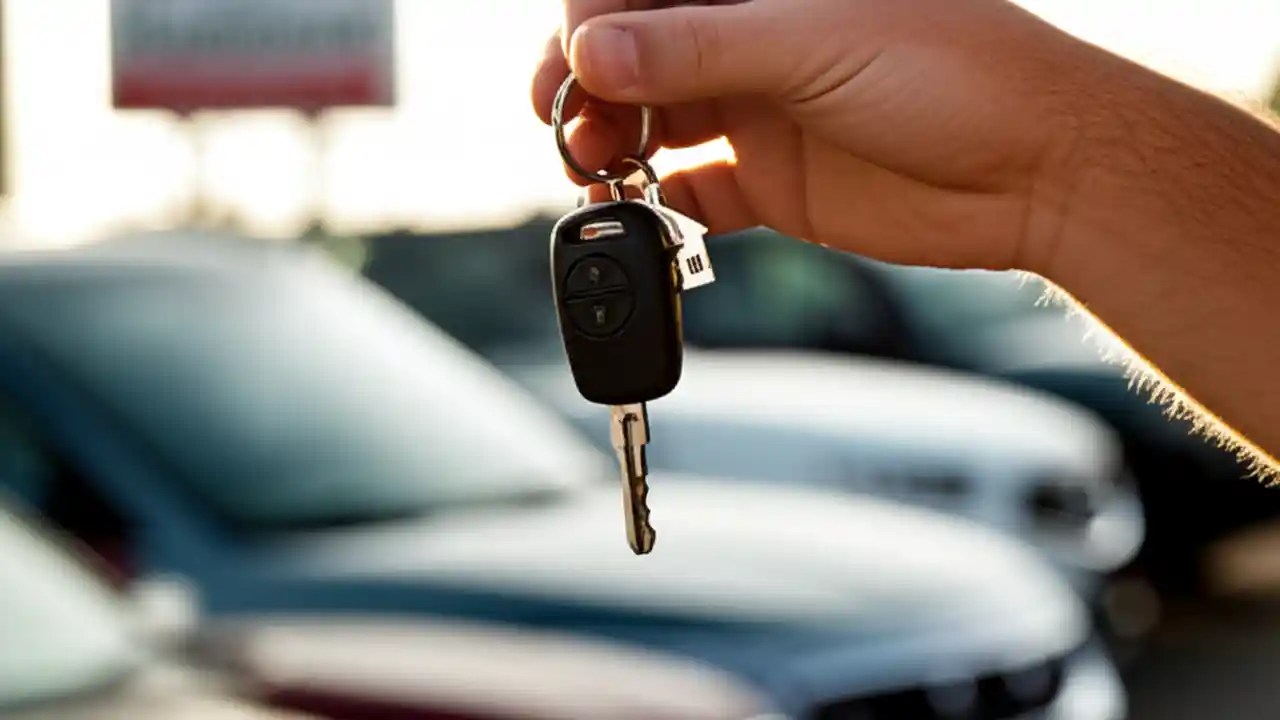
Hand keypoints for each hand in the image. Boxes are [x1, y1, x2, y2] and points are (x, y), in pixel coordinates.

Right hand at [531, 0, 1108, 272]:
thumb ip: (698, 49)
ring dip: (609, 144)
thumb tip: (594, 53)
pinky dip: (653, 205)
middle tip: (562, 121)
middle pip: (636, 53)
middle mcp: (753, 40)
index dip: (594, 18)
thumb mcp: (815, 45)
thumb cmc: (955, 74)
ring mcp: (759, 111)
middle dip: (588, 83)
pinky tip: (636, 216)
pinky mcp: (771, 182)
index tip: (574, 63)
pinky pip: (689, 191)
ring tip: (591, 170)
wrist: (1038, 172)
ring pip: (651, 121)